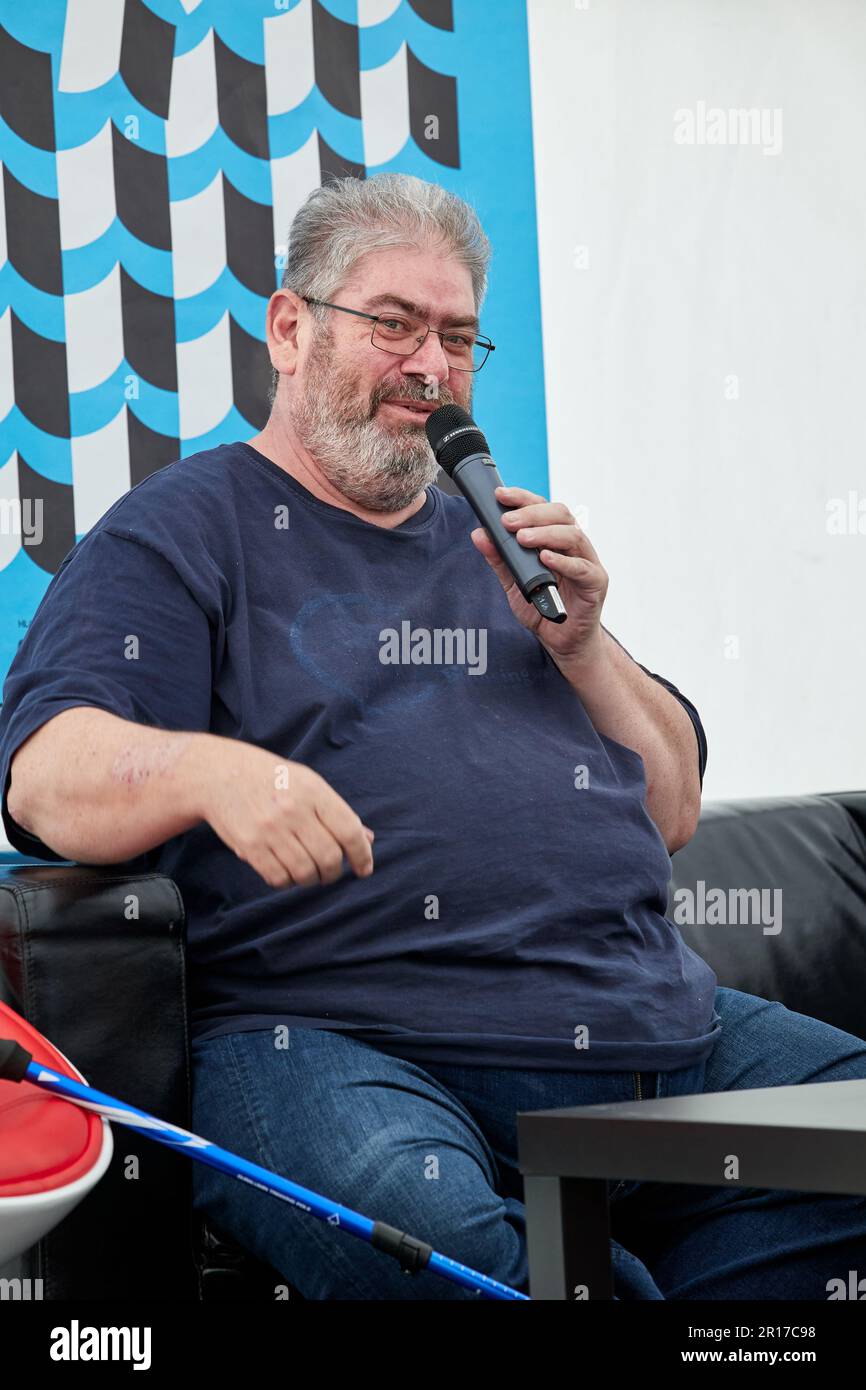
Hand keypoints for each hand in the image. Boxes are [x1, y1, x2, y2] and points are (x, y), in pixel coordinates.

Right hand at [196, 738, 374, 888]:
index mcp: (313, 791)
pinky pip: (278, 877)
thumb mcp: (308, 784)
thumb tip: (368, 840)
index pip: (348, 830)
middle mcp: (293, 810)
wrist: (220, 774)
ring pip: (305, 872)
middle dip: (334, 872)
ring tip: (310, 873)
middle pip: (329, 856)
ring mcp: (270, 829)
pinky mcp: (249, 846)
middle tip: (330, 872)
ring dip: (312, 879)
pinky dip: (287, 882)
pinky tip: (287, 873)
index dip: (362, 855)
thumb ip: (337, 812)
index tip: (364, 868)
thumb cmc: (272, 779)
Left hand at [470, 485, 608, 666]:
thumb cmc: (543, 609)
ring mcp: (587, 562)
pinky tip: (545, 558)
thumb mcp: (513, 582)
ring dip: (545, 533)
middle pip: (560, 514)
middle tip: (508, 520)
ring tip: (522, 538)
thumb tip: (479, 534)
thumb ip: (499, 559)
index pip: (543, 508)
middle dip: (532, 513)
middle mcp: (574, 546)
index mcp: (556, 539)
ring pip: (573, 535)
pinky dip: (563, 560)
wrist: (563, 642)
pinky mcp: (596, 583)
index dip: (523, 498)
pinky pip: (582, 567)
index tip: (500, 496)